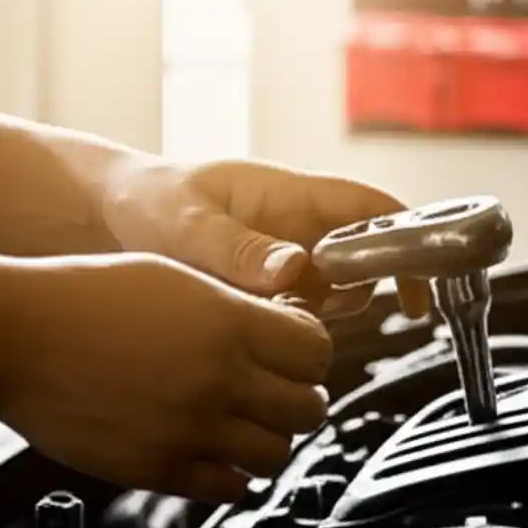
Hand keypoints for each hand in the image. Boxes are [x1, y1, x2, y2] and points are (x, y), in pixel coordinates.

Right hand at [0, 253, 331, 501]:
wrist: (16, 338)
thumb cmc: (84, 297)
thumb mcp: (175, 278)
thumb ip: (236, 309)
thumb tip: (282, 332)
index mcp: (228, 323)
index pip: (317, 351)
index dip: (310, 352)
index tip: (294, 352)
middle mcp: (219, 380)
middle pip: (309, 408)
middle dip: (300, 398)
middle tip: (277, 391)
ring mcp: (191, 430)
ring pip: (277, 454)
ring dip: (269, 439)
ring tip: (243, 423)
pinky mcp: (160, 470)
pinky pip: (230, 487)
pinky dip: (232, 472)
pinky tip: (213, 449)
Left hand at [100, 159, 431, 318]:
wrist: (107, 220)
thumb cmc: (148, 204)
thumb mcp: (187, 225)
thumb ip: (239, 250)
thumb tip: (296, 271)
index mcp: (292, 195)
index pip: (374, 207)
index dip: (410, 237)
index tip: (420, 282)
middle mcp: (300, 227)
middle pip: (368, 259)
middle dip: (359, 290)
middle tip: (310, 312)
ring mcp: (288, 260)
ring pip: (338, 295)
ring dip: (321, 316)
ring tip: (266, 317)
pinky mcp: (271, 291)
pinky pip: (304, 315)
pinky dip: (294, 330)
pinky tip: (256, 332)